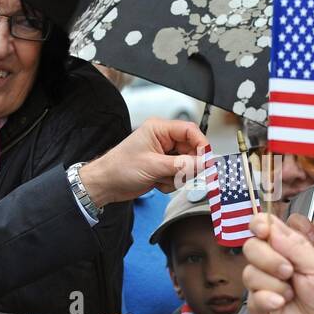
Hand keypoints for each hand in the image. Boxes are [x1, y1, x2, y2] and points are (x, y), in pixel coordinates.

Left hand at [77, 119, 208, 206]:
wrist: (106, 185)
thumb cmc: (119, 168)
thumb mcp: (153, 165)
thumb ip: (181, 165)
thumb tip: (204, 163)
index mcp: (159, 129)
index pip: (190, 131)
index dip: (201, 145)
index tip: (207, 160)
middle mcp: (164, 140)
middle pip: (192, 150)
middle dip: (187, 166)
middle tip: (179, 175)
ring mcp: (164, 155)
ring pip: (187, 165)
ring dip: (177, 176)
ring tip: (161, 178)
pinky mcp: (163, 168)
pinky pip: (179, 175)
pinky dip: (171, 183)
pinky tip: (156, 182)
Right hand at [243, 214, 313, 313]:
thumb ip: (296, 245)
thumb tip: (271, 226)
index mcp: (290, 251)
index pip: (266, 229)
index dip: (260, 225)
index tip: (263, 229)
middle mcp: (274, 267)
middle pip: (251, 247)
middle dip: (268, 257)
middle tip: (289, 271)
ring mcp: (265, 288)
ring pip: (249, 272)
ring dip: (272, 281)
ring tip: (291, 294)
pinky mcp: (260, 310)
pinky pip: (252, 297)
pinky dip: (267, 298)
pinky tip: (282, 304)